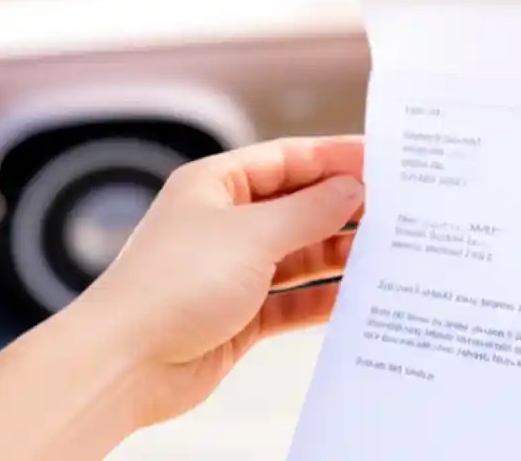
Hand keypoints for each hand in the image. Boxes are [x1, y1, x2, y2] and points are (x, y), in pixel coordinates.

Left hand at [66, 136, 364, 426]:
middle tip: (396, 209)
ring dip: (338, 253)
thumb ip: (310, 212)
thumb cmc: (170, 286)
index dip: (335, 157)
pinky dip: (323, 298)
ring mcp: (233, 269)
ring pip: (299, 253)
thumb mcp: (253, 235)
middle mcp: (225, 223)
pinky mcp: (240, 314)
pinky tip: (356, 296)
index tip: (381, 160)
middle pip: (298, 206)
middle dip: (343, 208)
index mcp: (216, 185)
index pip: (288, 159)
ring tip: (386, 250)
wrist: (124, 363)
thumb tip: (351, 190)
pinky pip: (293, 299)